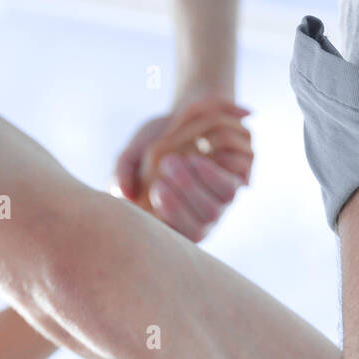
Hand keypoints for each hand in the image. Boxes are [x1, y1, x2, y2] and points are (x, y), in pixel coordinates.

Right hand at [112, 95, 252, 241]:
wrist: (182, 121)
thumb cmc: (151, 145)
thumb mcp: (131, 156)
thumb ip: (122, 172)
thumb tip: (125, 194)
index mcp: (172, 224)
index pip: (179, 237)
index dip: (171, 216)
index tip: (156, 187)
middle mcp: (200, 222)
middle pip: (201, 226)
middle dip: (180, 198)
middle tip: (164, 165)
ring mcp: (220, 206)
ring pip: (215, 208)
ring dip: (194, 185)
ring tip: (173, 159)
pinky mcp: (235, 184)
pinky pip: (229, 189)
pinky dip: (212, 174)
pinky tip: (197, 157)